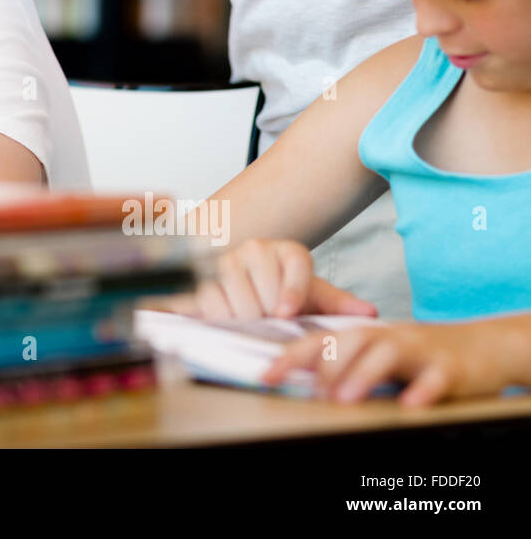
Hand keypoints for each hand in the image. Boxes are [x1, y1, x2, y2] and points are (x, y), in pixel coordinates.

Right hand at [193, 239, 377, 320]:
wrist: (241, 285)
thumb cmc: (281, 294)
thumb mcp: (312, 298)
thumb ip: (337, 305)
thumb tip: (369, 312)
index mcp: (290, 252)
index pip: (295, 265)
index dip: (291, 292)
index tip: (286, 313)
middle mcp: (257, 248)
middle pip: (265, 294)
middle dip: (269, 318)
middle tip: (269, 324)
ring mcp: (228, 259)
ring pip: (239, 302)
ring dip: (246, 322)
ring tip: (251, 322)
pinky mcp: (203, 275)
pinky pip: (212, 303)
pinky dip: (221, 318)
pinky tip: (229, 319)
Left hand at [264, 320, 515, 405]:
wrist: (480, 346)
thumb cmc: (416, 354)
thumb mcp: (375, 353)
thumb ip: (340, 363)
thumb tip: (296, 380)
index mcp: (364, 335)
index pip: (320, 341)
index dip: (291, 356)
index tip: (266, 376)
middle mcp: (387, 337)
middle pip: (351, 342)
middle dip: (327, 366)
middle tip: (313, 392)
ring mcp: (419, 350)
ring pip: (388, 355)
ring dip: (363, 375)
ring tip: (345, 399)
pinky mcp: (450, 368)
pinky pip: (434, 378)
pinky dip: (422, 390)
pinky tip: (409, 405)